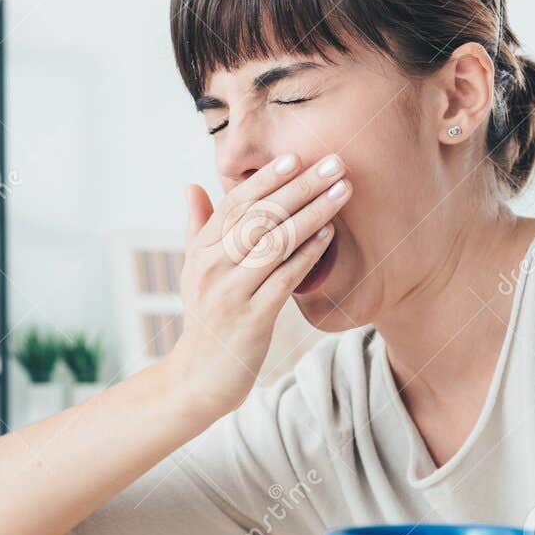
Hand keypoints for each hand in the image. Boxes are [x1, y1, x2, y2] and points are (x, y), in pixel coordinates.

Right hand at [163, 152, 349, 418]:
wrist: (199, 378)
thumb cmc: (206, 319)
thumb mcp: (193, 271)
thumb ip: (197, 227)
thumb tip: (192, 186)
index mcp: (201, 250)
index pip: (235, 203)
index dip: (266, 179)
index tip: (296, 157)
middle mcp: (212, 267)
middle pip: (260, 216)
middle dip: (300, 187)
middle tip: (333, 163)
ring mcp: (231, 293)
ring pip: (275, 243)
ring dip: (313, 213)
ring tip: (342, 191)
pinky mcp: (252, 319)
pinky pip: (285, 279)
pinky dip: (308, 254)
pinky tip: (330, 234)